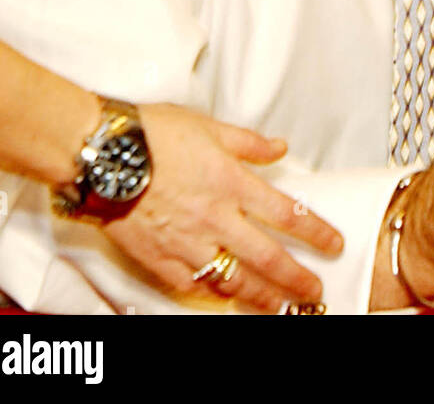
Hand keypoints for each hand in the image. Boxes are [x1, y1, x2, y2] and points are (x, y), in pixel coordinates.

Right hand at [101, 103, 343, 313]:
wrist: (101, 155)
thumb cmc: (151, 134)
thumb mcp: (209, 126)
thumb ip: (249, 143)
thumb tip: (279, 148)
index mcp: (232, 183)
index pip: (286, 214)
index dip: (315, 233)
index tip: (333, 245)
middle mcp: (215, 218)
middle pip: (266, 258)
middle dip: (295, 279)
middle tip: (314, 293)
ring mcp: (185, 243)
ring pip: (231, 279)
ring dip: (259, 296)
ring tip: (278, 307)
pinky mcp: (156, 258)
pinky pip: (189, 286)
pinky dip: (210, 296)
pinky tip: (224, 300)